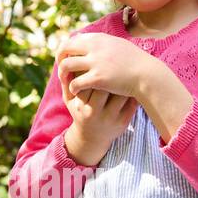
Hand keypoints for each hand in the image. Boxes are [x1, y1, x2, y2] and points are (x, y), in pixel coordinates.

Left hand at [57, 32, 163, 102]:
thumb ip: (102, 42)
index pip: (73, 39)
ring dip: (62, 74)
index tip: (66, 59)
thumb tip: (89, 38)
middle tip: (62, 70)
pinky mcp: (98, 78)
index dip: (66, 49)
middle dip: (59, 60)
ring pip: (66, 66)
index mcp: (99, 38)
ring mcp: (96, 62)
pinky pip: (75, 83)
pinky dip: (72, 87)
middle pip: (65, 49)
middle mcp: (95, 47)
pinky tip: (76, 92)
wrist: (147, 74)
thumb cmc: (135, 62)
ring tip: (66, 82)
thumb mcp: (118, 45)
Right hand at [58, 47, 137, 165]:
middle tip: (115, 63)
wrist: (92, 137)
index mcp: (81, 105)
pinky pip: (131, 102)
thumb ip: (66, 82)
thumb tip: (64, 60)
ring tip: (124, 71)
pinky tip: (132, 83)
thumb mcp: (69, 100)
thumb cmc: (80, 111)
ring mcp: (110, 118)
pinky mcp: (123, 121)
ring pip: (121, 93)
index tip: (99, 61)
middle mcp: (95, 113)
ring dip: (124, 81)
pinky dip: (132, 91)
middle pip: (106, 87)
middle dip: (110, 74)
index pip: (88, 82)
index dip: (94, 69)